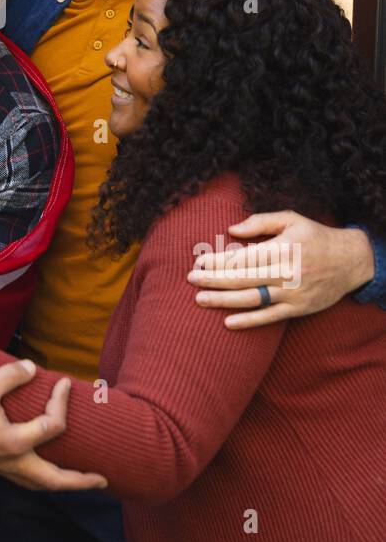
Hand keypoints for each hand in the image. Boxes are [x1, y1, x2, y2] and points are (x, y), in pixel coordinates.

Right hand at [0, 363, 107, 490]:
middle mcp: (12, 462)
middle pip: (54, 481)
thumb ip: (11, 376)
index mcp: (13, 443)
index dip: (62, 401)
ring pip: (39, 485)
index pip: (52, 425)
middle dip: (80, 481)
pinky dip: (42, 479)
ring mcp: (2, 469)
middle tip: (102, 480)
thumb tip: (32, 367)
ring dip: (62, 484)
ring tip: (79, 480)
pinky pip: (26, 480)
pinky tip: (44, 469)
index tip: (64, 382)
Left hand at [187, 211, 373, 327]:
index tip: (199, 261)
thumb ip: (260, 221)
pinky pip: (270, 317)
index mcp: (283, 248)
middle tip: (191, 279)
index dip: (218, 260)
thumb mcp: (291, 219)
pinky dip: (249, 322)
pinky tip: (228, 322)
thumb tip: (231, 229)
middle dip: (213, 279)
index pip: (242, 257)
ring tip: (200, 299)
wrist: (350, 261)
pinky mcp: (298, 309)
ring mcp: (292, 293)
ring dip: (223, 300)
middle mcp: (286, 272)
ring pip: (252, 299)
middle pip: (242, 278)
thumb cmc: (315, 236)